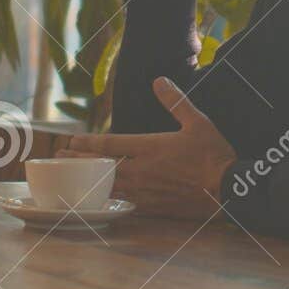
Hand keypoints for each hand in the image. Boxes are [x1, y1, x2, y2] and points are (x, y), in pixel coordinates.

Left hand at [61, 78, 236, 219]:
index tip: (70, 140)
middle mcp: (142, 170)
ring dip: (87, 179)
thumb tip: (159, 81)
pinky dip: (108, 198)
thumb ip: (175, 101)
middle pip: (100, 165)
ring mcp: (145, 191)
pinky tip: (100, 199)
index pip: (108, 143)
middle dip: (78, 160)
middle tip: (59, 156)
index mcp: (149, 147)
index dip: (86, 142)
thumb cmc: (214, 155)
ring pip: (107, 186)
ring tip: (71, 176)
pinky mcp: (153, 207)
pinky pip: (123, 203)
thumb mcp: (197, 122)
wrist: (229, 191)